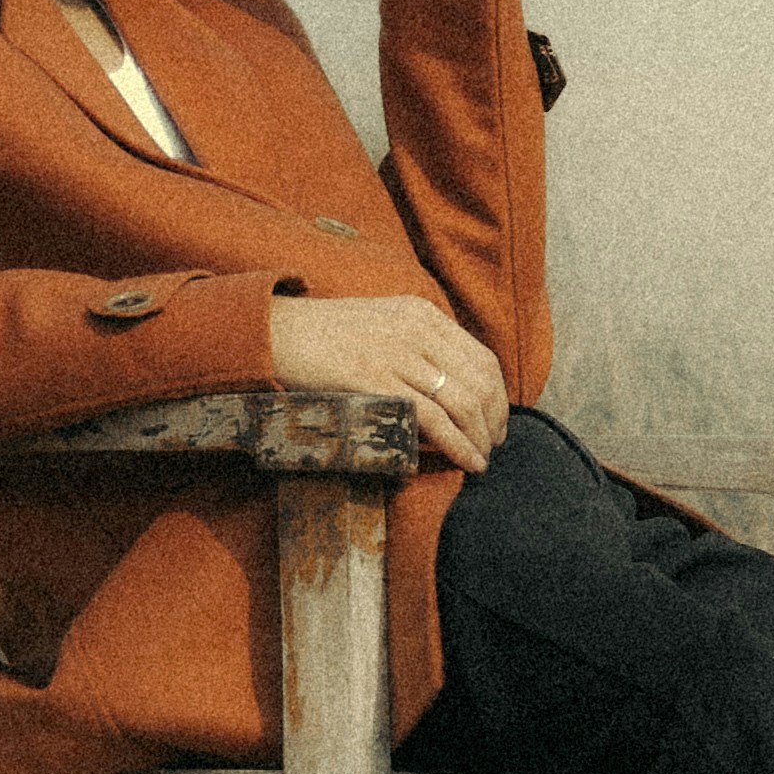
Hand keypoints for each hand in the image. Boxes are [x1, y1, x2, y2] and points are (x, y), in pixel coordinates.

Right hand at [269, 292, 504, 472]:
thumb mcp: (381, 324)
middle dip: (494, 419)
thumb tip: (446, 384)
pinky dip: (459, 444)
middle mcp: (417, 330)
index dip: (498, 394)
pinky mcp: (376, 381)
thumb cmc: (323, 336)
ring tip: (481, 459)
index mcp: (422, 313)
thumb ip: (415, 344)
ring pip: (462, 401)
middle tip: (493, 445)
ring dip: (480, 437)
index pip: (481, 356)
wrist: (275, 332)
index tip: (497, 420)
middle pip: (479, 380)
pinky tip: (468, 461)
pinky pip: (433, 418)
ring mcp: (397, 354)